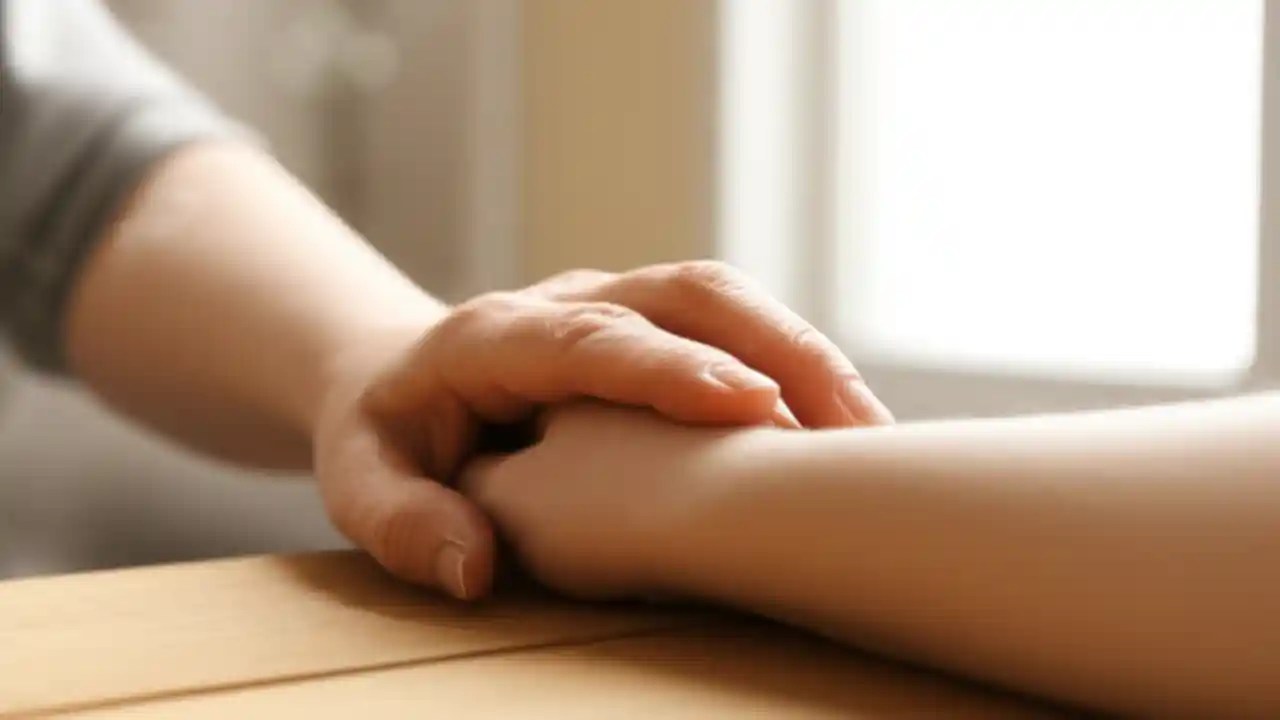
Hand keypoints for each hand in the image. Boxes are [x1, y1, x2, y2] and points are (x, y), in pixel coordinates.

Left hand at [312, 261, 890, 598]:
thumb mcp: (359, 481)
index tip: (744, 402)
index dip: (668, 368)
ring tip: (872, 433)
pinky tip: (844, 427)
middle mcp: (568, 300)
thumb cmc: (387, 436)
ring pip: (726, 300)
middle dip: (772, 351)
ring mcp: (617, 302)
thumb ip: (402, 522)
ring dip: (802, 355)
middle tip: (850, 427)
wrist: (400, 377)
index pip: (588, 339)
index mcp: (494, 334)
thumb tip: (474, 569)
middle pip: (685, 296)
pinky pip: (737, 325)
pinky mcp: (654, 322)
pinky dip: (795, 368)